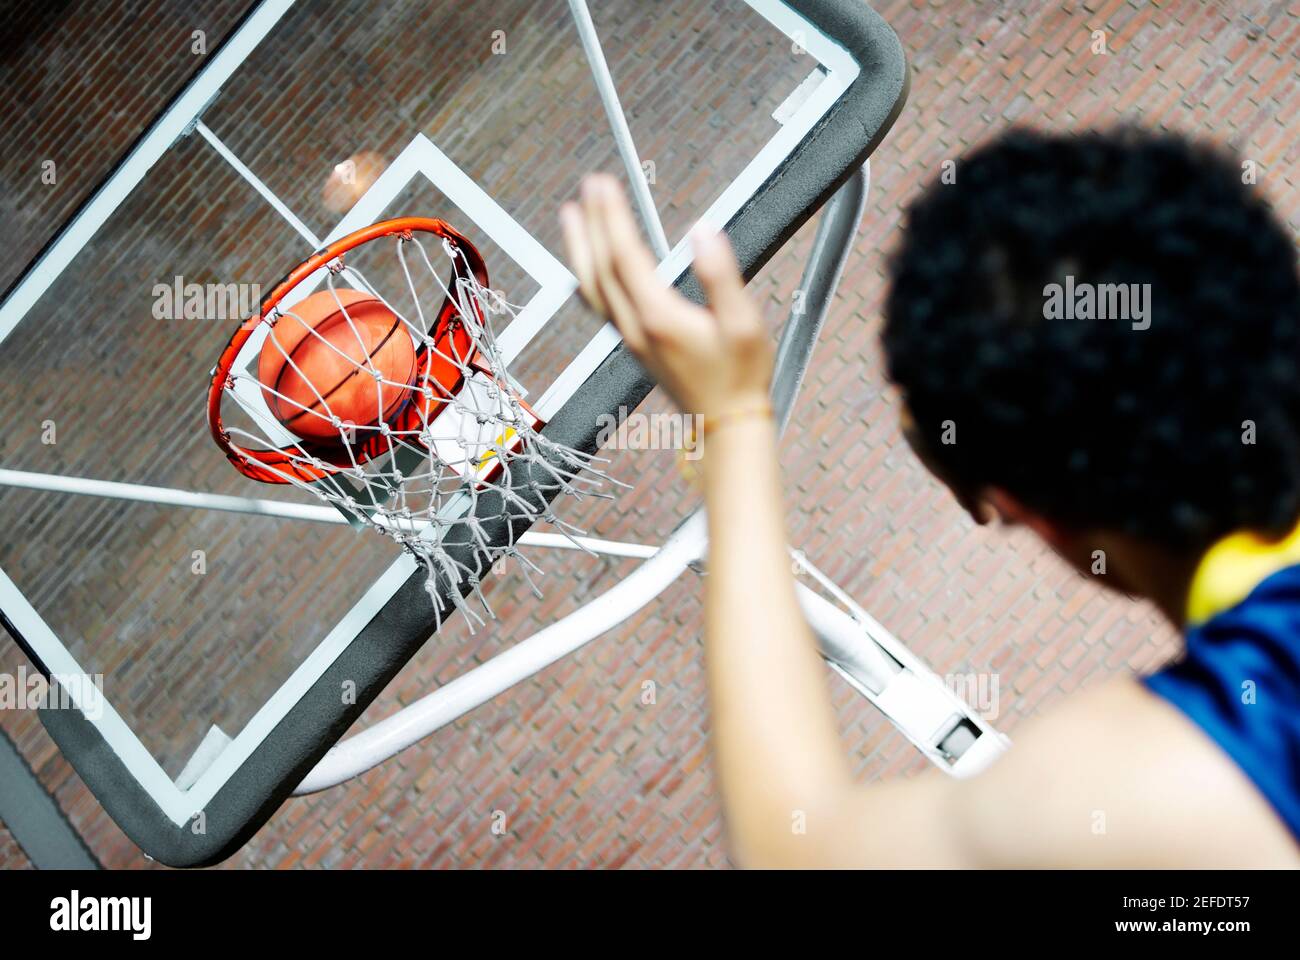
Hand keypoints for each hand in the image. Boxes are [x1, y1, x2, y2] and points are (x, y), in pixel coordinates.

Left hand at [560, 174, 772, 418]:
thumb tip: (703, 232)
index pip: (625, 257)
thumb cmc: (740, 376)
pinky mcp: (634, 344)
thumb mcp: (744, 323)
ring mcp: (631, 337)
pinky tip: (586, 265)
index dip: (612, 217)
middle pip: (602, 268)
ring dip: (580, 248)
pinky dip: (587, 276)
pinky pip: (598, 304)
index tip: (604, 185)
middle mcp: (636, 327)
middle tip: (590, 185)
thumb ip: (721, 275)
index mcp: (660, 317)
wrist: (726, 424)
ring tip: (572, 215)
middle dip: (594, 223)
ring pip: (592, 287)